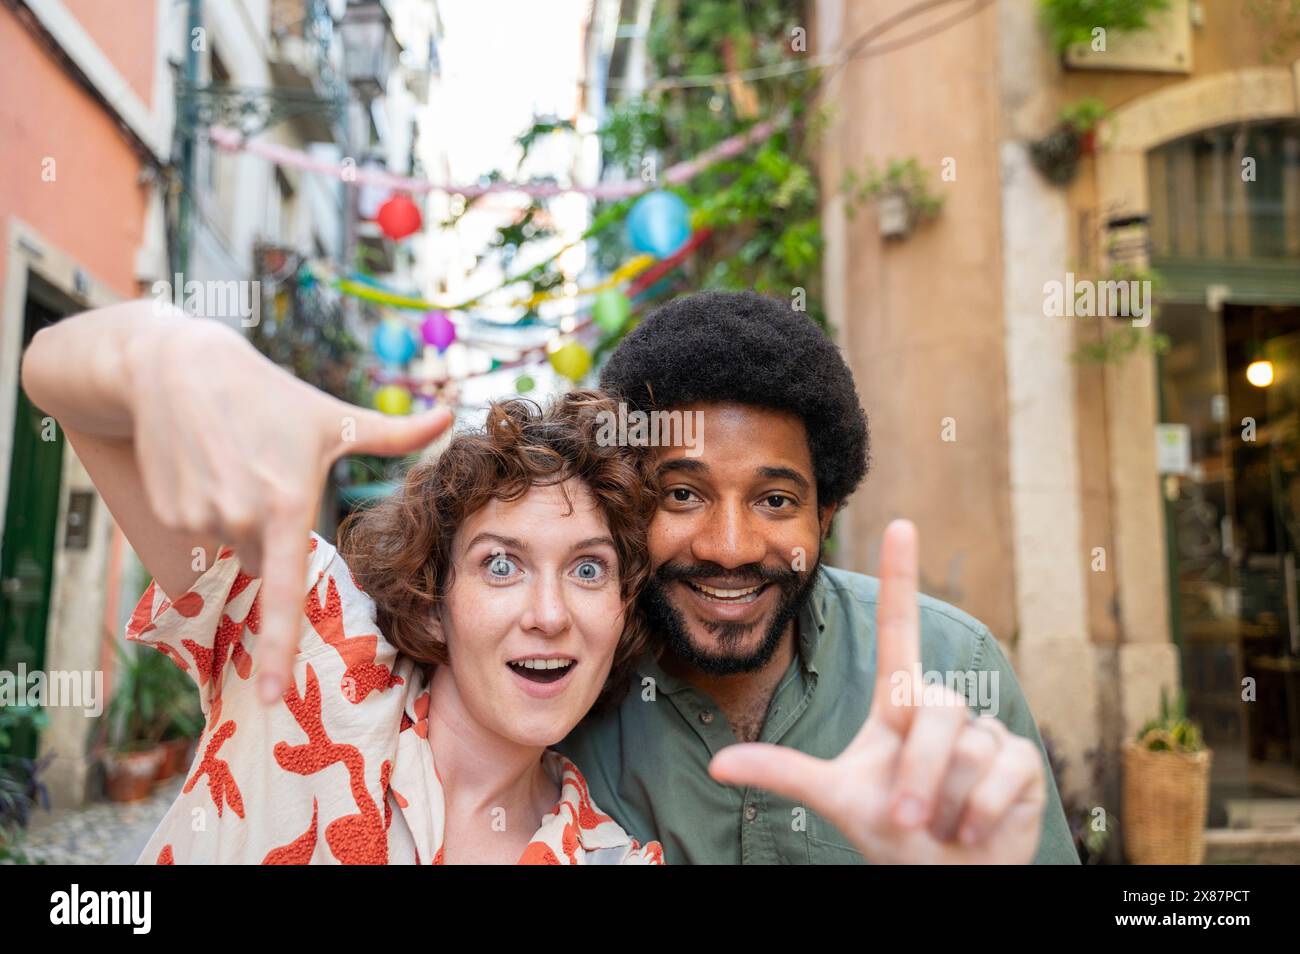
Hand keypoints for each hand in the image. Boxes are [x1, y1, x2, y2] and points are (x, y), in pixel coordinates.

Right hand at [124, 320, 451, 702]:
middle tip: (268, 475)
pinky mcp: (169, 515)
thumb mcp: (332, 417)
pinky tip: (206, 466)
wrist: (176, 368)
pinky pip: (202, 535)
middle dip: (274, 534)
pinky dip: (208, 511)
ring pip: (233, 547)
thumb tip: (453, 417)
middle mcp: (240, 520)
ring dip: (240, 521)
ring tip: (236, 462)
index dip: (279, 652)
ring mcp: (199, 520)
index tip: (276, 697)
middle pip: (267, 562)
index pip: (285, 595)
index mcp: (287, 507)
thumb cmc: (268, 394)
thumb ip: (394, 434)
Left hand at [708, 519, 1045, 862]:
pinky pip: (1004, 773)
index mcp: (897, 704)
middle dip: (917, 774)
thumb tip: (717, 765)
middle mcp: (941, 708)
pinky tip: (975, 829)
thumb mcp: (836, 798)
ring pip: (965, 748)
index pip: (897, 630)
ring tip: (943, 825)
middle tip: (908, 818)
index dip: (900, 578)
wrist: (946, 879)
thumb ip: (783, 773)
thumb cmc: (892, 832)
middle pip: (932, 710)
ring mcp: (985, 731)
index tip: (900, 524)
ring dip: (946, 801)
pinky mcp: (1022, 760)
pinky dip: (983, 812)